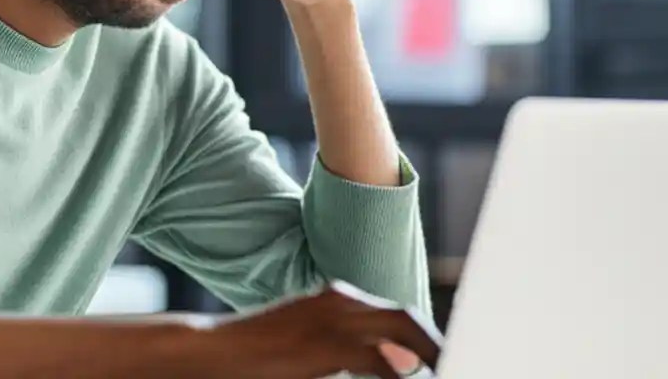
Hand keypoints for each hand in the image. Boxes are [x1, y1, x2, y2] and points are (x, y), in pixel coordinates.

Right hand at [197, 282, 440, 378]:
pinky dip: (401, 371)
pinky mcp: (324, 343)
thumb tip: (401, 365)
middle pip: (406, 317)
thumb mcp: (310, 350)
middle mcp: (340, 298)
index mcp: (336, 298)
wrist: (209, 351)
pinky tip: (411, 378)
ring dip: (427, 354)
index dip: (425, 337)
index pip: (397, 314)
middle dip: (434, 343)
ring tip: (449, 366)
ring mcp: (332, 317)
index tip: (443, 357)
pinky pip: (380, 361)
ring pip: (400, 330)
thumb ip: (354, 355)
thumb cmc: (256, 357)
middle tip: (458, 362)